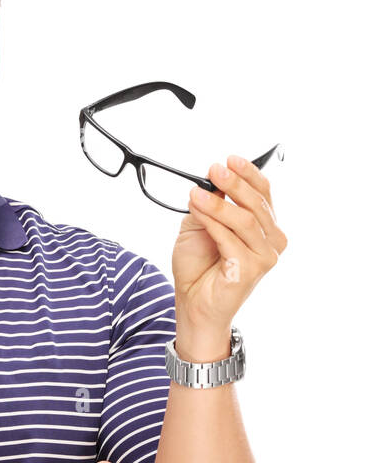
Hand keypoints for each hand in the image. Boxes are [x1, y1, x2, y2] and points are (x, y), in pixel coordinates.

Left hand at [172, 154, 286, 352]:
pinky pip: (230, 239)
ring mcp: (264, 257)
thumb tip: (212, 181)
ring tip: (195, 195)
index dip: (248, 174)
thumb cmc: (199, 267)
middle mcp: (270, 241)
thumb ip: (211, 205)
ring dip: (218, 204)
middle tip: (215, 170)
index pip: (263, 193)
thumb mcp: (201, 225)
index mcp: (264, 227)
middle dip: (234, 184)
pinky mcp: (250, 269)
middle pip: (256, 204)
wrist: (192, 302)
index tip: (229, 160)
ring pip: (244, 220)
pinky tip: (197, 212)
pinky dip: (212, 222)